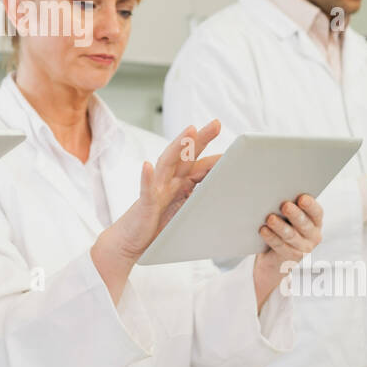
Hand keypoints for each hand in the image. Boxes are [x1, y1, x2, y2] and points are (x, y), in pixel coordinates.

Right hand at [91, 120, 221, 300]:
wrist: (129, 243)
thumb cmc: (157, 228)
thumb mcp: (184, 214)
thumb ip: (198, 203)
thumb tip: (223, 198)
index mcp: (180, 185)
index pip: (199, 167)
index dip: (216, 159)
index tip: (237, 152)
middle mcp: (168, 182)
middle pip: (185, 156)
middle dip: (200, 139)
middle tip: (216, 123)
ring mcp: (155, 190)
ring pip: (166, 164)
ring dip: (177, 147)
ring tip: (188, 132)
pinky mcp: (144, 204)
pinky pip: (146, 189)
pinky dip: (146, 177)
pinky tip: (147, 166)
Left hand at [254, 194, 323, 307]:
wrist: (275, 258)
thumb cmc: (283, 228)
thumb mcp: (289, 218)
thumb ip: (289, 207)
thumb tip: (276, 191)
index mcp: (315, 222)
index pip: (316, 212)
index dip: (310, 205)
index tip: (302, 197)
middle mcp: (313, 236)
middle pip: (304, 224)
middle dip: (294, 214)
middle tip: (285, 205)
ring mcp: (303, 248)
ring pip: (291, 236)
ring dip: (280, 226)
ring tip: (270, 218)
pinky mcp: (290, 258)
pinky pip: (280, 246)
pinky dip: (271, 237)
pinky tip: (263, 230)